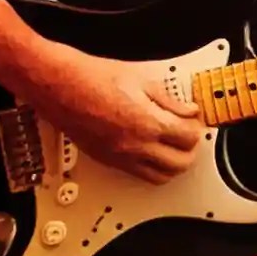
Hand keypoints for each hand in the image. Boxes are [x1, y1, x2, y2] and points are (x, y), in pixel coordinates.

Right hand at [22, 46, 204, 183]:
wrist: (60, 86)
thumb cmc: (92, 78)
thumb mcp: (140, 79)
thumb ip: (170, 99)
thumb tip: (188, 110)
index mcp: (147, 123)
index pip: (189, 138)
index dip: (196, 128)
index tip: (194, 119)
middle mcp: (135, 146)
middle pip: (179, 164)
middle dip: (189, 150)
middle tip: (187, 133)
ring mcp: (120, 157)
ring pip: (160, 177)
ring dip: (172, 164)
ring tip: (172, 144)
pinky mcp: (107, 161)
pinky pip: (138, 174)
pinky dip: (151, 166)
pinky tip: (150, 149)